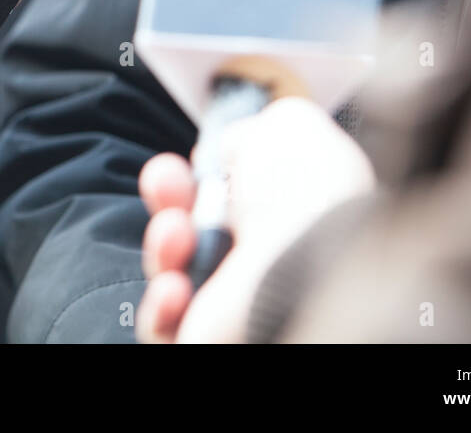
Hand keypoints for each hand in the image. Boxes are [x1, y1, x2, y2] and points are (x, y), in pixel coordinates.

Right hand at [136, 97, 374, 343]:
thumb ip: (255, 128)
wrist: (309, 279)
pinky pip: (164, 325)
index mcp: (297, 218)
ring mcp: (240, 308)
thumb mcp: (291, 128)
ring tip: (178, 235)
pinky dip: (161, 303)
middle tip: (167, 180)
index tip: (196, 158)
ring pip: (174, 272)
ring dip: (165, 245)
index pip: (238, 198)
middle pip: (197, 229)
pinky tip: (176, 286)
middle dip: (171, 199)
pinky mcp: (212, 342)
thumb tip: (231, 147)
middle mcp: (270, 265)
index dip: (207, 174)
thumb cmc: (307, 204)